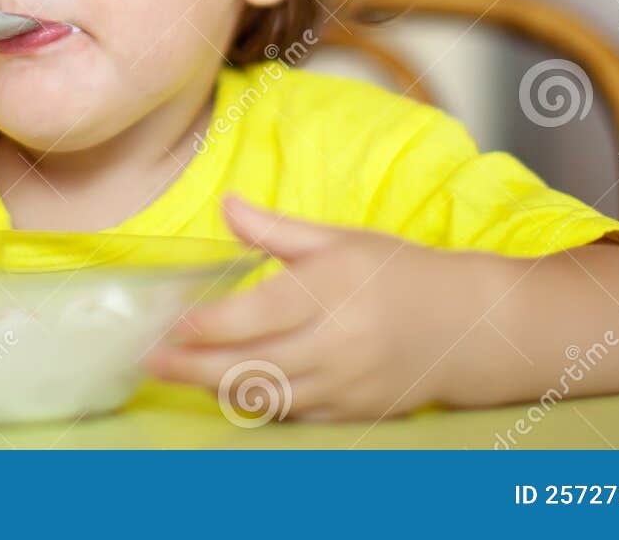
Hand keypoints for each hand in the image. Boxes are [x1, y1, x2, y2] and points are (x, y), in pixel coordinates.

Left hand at [144, 195, 490, 421]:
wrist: (466, 326)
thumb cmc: (396, 272)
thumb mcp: (339, 239)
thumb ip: (276, 230)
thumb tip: (225, 203)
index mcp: (331, 290)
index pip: (258, 313)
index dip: (210, 323)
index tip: (173, 322)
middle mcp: (336, 341)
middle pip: (253, 362)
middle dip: (195, 364)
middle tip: (153, 360)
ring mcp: (343, 383)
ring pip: (267, 395)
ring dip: (217, 387)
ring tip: (177, 373)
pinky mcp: (351, 412)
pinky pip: (293, 415)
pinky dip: (257, 405)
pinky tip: (227, 391)